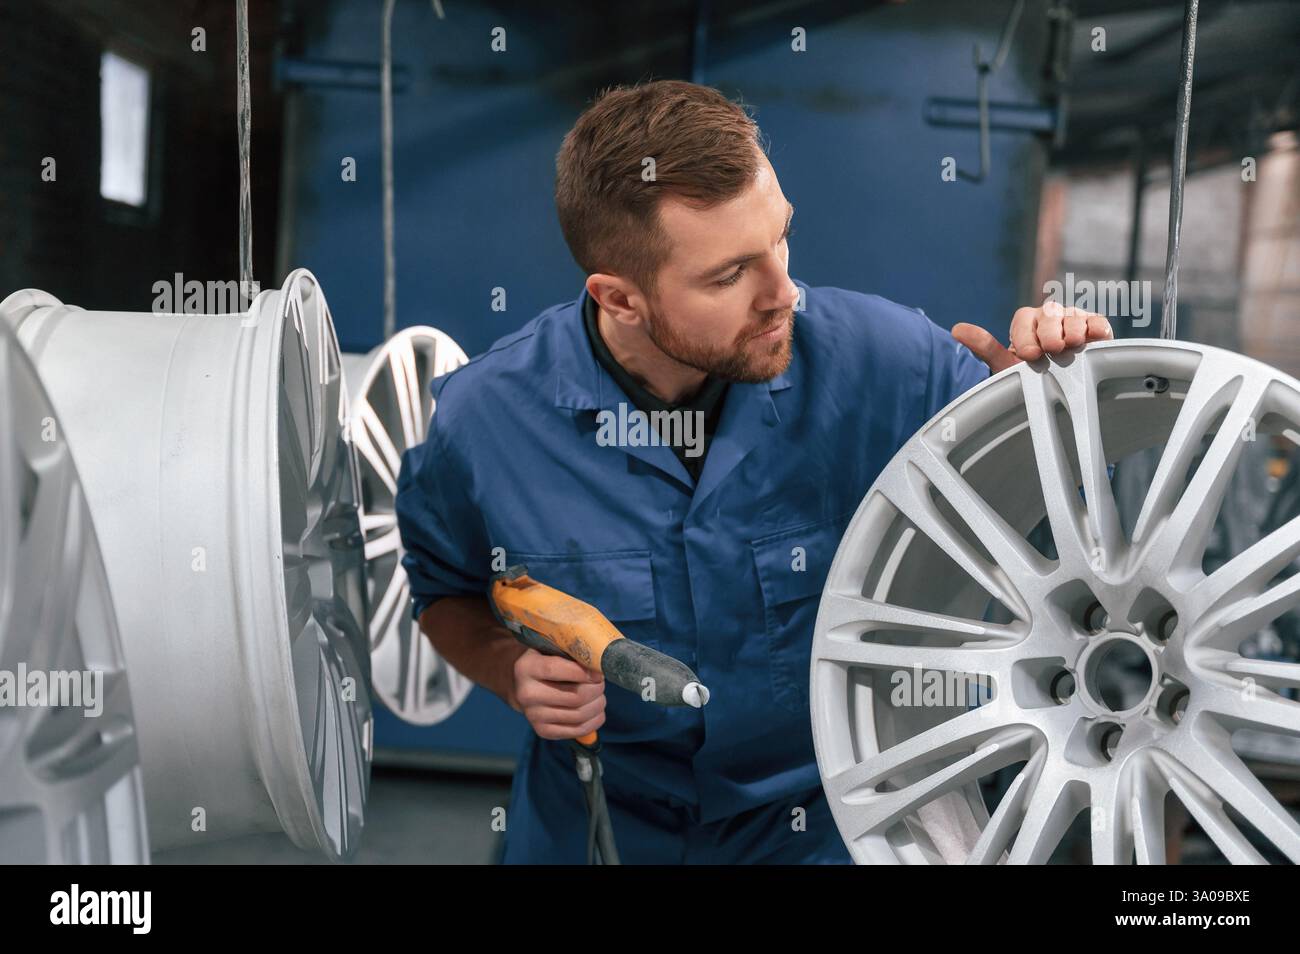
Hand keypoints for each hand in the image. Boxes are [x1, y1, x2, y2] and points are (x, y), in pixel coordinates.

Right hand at [510, 648, 606, 740]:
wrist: (521, 685)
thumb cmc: (544, 661)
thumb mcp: (550, 649)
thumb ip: (571, 652)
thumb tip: (599, 663)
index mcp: (526, 667)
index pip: (556, 670)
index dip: (583, 672)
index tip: (598, 672)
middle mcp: (526, 694)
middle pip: (575, 696)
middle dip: (596, 689)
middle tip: (600, 682)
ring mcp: (534, 715)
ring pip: (580, 714)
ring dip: (597, 704)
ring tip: (599, 695)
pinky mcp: (543, 731)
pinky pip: (578, 730)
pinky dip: (594, 720)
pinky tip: (596, 710)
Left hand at [951, 300, 1113, 373]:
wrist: (1059, 386)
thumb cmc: (1031, 375)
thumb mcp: (1006, 365)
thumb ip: (985, 347)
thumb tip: (957, 330)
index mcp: (1026, 323)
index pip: (1024, 318)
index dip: (1026, 334)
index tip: (1029, 355)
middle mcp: (1049, 317)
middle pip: (1049, 314)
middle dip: (1049, 331)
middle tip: (1052, 349)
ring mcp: (1073, 321)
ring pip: (1073, 317)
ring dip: (1072, 330)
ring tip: (1071, 345)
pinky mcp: (1095, 328)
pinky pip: (1097, 322)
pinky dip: (1097, 327)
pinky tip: (1096, 337)